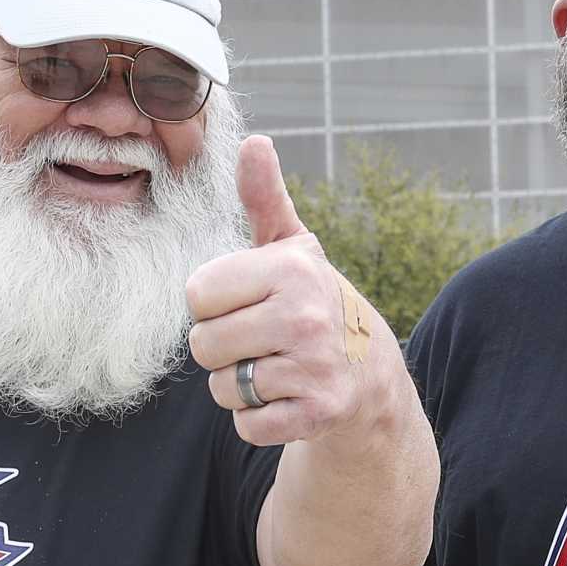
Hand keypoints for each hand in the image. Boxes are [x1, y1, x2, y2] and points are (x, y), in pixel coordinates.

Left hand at [187, 136, 381, 447]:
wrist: (369, 372)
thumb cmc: (312, 301)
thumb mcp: (292, 249)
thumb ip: (264, 199)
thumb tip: (252, 141)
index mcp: (291, 269)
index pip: (196, 295)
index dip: (214, 303)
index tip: (249, 303)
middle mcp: (304, 316)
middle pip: (202, 345)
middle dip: (224, 348)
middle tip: (262, 340)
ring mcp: (313, 368)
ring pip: (221, 388)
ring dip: (240, 385)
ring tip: (276, 367)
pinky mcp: (316, 413)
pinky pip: (247, 424)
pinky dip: (259, 418)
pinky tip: (287, 398)